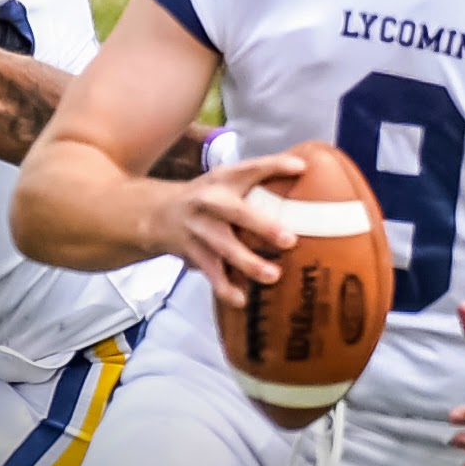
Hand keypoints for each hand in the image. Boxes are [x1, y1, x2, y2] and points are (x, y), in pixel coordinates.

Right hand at [153, 151, 305, 309]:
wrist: (158, 213)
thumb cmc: (207, 197)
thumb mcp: (227, 180)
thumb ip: (259, 179)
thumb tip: (306, 173)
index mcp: (224, 179)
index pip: (251, 168)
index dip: (275, 166)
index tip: (302, 168)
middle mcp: (210, 201)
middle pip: (237, 213)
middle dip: (263, 226)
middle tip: (290, 240)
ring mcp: (199, 228)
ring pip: (224, 247)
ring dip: (248, 262)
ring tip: (273, 276)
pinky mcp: (193, 252)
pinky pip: (211, 272)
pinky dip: (225, 287)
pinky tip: (241, 299)